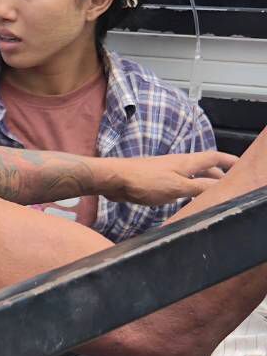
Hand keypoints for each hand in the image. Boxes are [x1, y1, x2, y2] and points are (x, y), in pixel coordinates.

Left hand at [103, 150, 236, 205]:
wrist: (114, 179)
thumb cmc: (144, 181)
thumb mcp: (177, 187)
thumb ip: (199, 187)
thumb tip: (220, 186)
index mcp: (187, 162)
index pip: (214, 158)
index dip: (229, 161)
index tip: (241, 165)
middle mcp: (179, 164)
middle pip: (204, 167)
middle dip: (218, 174)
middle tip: (228, 184)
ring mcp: (166, 171)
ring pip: (190, 175)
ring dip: (202, 182)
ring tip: (211, 192)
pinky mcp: (155, 180)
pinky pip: (177, 183)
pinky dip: (187, 188)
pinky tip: (185, 198)